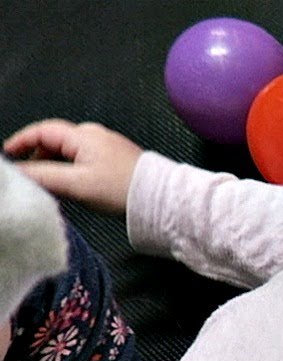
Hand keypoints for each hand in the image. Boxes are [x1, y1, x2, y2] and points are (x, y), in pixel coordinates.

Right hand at [3, 120, 143, 214]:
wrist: (162, 200)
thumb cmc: (122, 189)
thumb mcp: (76, 184)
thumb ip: (43, 176)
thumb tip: (18, 172)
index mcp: (83, 136)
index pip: (42, 131)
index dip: (21, 142)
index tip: (7, 156)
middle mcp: (95, 136)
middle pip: (55, 142)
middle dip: (37, 158)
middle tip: (28, 179)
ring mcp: (107, 147)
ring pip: (69, 153)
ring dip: (54, 167)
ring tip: (49, 188)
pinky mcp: (116, 161)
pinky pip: (84, 161)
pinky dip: (71, 172)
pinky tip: (71, 189)